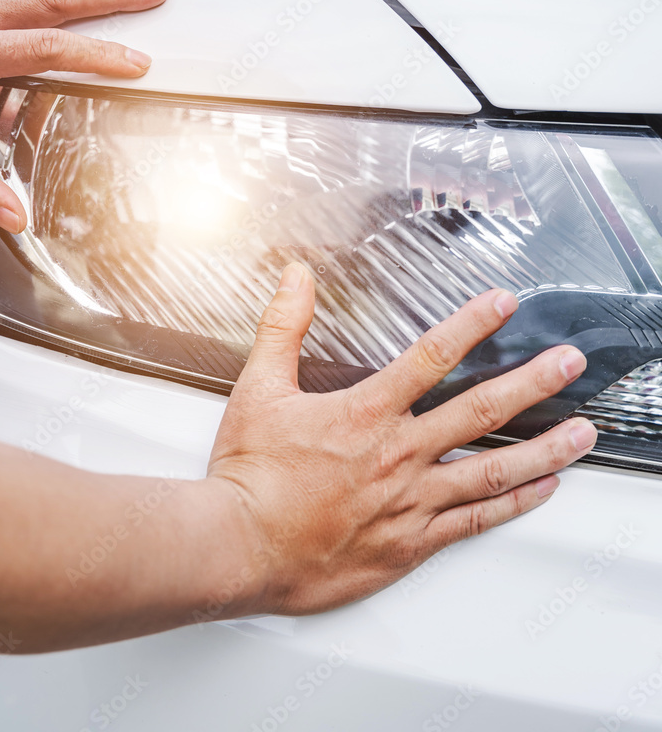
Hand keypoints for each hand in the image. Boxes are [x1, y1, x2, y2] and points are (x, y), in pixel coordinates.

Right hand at [208, 264, 596, 614]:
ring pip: (493, 470)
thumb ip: (283, 326)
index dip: (472, 325)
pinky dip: (514, 503)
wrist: (242, 546)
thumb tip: (297, 277)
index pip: (431, 357)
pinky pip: (475, 521)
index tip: (504, 304)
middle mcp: (399, 455)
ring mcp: (411, 502)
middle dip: (533, 381)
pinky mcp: (411, 543)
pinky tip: (541, 490)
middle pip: (481, 411)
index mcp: (366, 414)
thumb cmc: (251, 474)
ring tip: (581, 432)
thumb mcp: (259, 388)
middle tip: (569, 363)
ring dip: (544, 448)